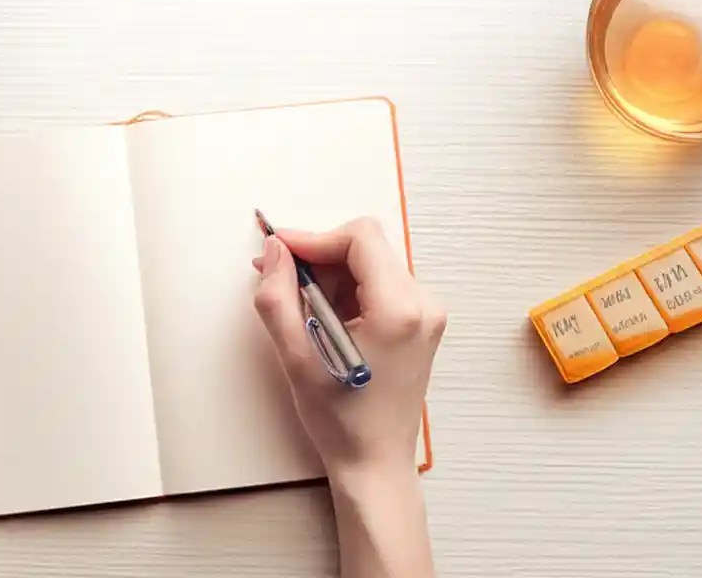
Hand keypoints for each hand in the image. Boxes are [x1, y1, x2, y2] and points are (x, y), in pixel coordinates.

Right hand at [252, 217, 444, 476]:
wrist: (375, 463)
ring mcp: (427, 314)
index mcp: (400, 309)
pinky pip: (381, 286)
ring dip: (333, 278)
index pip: (360, 238)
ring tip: (304, 313)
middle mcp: (423, 304)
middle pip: (367, 249)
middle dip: (321, 259)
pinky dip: (349, 293)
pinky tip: (327, 323)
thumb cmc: (341, 420)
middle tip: (282, 283)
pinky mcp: (421, 324)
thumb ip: (277, 296)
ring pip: (372, 265)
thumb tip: (274, 251)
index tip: (280, 253)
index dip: (315, 239)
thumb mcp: (296, 356)